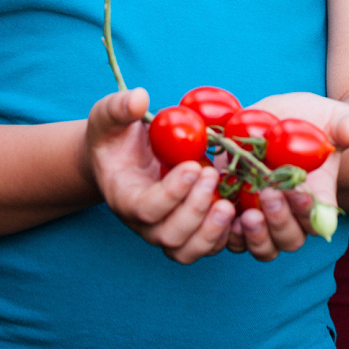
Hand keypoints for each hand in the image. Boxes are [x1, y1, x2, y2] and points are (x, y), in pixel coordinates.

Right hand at [86, 89, 237, 263]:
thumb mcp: (109, 116)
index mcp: (124, 197)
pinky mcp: (188, 231)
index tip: (192, 166)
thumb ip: (119, 107)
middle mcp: (144, 223)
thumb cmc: (116, 135)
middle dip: (195, 209)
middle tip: (213, 175)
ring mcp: (166, 230)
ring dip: (211, 231)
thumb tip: (140, 98)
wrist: (123, 157)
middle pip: (168, 236)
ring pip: (187, 250)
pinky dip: (224, 235)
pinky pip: (206, 246)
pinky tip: (239, 210)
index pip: (145, 209)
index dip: (171, 193)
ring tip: (229, 203)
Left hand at [222, 92, 348, 257]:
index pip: (317, 221)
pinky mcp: (234, 212)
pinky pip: (227, 237)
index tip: (299, 192)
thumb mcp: (336, 117)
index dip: (307, 213)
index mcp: (318, 199)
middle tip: (267, 194)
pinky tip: (218, 210)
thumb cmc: (314, 122)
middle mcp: (290, 216)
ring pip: (261, 247)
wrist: (279, 121)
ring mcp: (261, 219)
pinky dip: (222, 231)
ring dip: (253, 237)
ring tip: (244, 215)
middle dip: (278, 222)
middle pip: (288, 240)